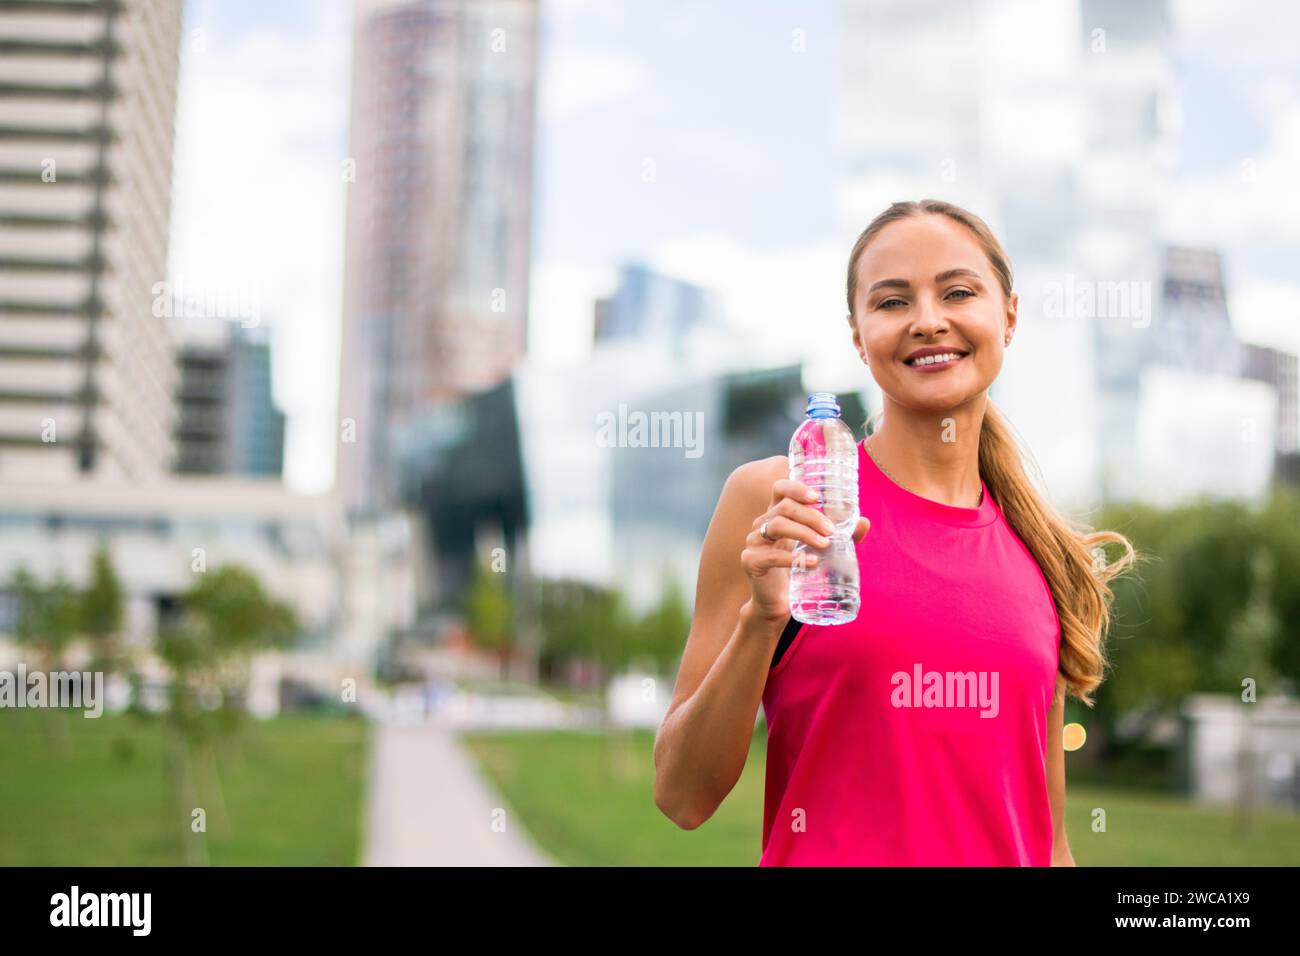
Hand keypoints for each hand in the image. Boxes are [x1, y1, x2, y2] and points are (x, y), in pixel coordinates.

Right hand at [742, 477, 869, 623]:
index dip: (796, 488)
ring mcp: (753, 542)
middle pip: (784, 507)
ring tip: (824, 545)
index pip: (780, 489)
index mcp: (776, 514)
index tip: (817, 497)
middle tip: (831, 530)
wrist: (778, 601)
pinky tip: (811, 562)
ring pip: (777, 525)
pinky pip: (771, 556)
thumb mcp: (818, 548)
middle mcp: (762, 524)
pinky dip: (793, 558)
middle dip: (811, 516)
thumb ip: (841, 536)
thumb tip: (864, 522)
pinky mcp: (751, 562)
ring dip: (804, 532)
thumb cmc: (798, 569)